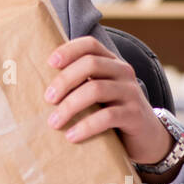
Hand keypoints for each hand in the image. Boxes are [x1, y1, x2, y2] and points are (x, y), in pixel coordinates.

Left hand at [42, 35, 173, 173]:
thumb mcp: (97, 95)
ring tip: (53, 123)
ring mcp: (131, 92)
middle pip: (90, 64)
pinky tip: (72, 136)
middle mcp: (123, 72)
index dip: (69, 50)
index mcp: (111, 62)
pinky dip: (86, 126)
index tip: (49, 63)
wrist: (147, 138)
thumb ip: (79, 85)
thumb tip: (36, 83)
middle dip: (64, 80)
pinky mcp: (135, 115)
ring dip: (70, 106)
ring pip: (96, 89)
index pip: (90, 44)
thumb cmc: (112, 113)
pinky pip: (108, 117)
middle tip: (47, 99)